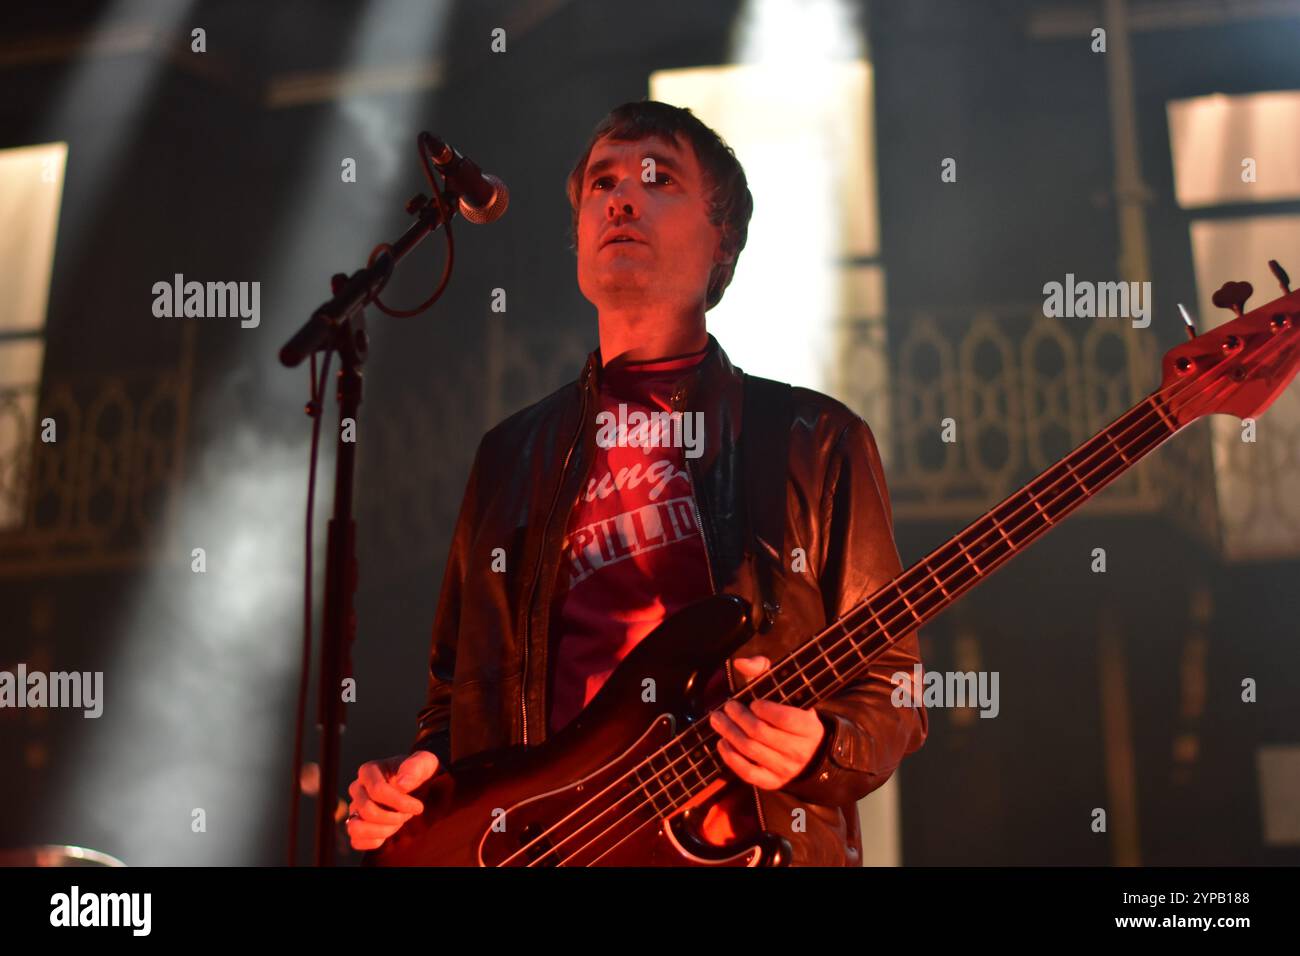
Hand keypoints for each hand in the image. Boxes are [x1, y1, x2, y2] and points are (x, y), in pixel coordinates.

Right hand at [346, 750, 439, 850]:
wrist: (419, 786)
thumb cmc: (420, 773)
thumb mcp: (425, 763)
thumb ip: (415, 767)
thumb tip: (402, 785)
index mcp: (369, 770)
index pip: (377, 790)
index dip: (400, 803)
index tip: (419, 807)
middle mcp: (357, 788)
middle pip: (367, 811)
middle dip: (393, 817)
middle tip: (409, 815)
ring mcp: (355, 808)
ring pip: (356, 828)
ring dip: (382, 831)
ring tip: (398, 824)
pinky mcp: (357, 825)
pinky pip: (356, 841)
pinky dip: (374, 841)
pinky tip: (390, 832)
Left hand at [709, 656, 825, 789]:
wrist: (809, 752)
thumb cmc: (793, 715)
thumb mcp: (787, 690)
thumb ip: (764, 670)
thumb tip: (740, 664)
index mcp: (809, 728)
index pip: (785, 718)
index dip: (765, 709)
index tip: (753, 702)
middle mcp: (799, 751)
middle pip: (761, 733)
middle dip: (739, 717)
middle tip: (727, 706)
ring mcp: (785, 769)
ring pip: (751, 750)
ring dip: (729, 732)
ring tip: (717, 719)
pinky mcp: (771, 782)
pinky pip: (747, 772)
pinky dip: (730, 757)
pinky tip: (722, 742)